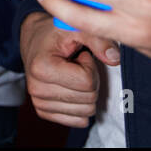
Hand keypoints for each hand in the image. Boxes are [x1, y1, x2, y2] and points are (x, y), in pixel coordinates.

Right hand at [19, 10, 119, 126]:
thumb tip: (115, 59)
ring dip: (86, 93)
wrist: (35, 41)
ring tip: (72, 75)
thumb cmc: (55, 35)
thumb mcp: (76, 30)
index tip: (80, 57)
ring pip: (86, 111)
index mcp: (42, 68)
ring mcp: (39, 102)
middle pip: (88, 98)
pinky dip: (81, 106)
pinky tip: (71, 89)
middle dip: (90, 81)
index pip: (87, 82)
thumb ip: (98, 40)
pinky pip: (78, 121)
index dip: (91, 68)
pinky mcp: (44, 112)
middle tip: (77, 66)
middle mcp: (36, 88)